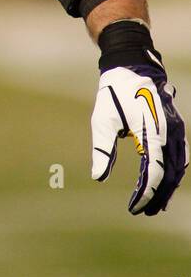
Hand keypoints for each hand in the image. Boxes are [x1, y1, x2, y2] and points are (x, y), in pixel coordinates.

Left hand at [91, 24, 187, 215]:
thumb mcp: (102, 120)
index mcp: (152, 131)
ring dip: (167, 186)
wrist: (131, 65)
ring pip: (177, 166)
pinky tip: (163, 181)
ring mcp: (175, 128)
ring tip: (154, 203)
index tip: (133, 208)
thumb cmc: (114, 92)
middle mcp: (169, 132)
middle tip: (144, 211)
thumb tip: (98, 177)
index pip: (154, 173)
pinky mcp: (175, 126)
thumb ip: (103, 149)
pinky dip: (173, 171)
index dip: (145, 194)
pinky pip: (179, 154)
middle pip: (169, 174)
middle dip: (158, 195)